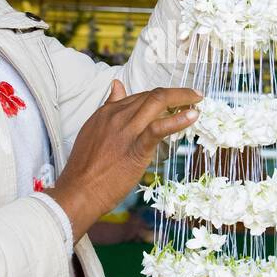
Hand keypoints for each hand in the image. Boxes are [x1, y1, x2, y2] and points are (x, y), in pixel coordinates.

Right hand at [45, 80, 200, 237]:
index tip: (174, 100)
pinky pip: (159, 128)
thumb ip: (108, 108)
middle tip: (193, 96)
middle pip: (152, 95)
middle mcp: (117, 116)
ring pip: (157, 102)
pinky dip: (178, 120)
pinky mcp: (136, 148)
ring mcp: (127, 131)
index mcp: (107, 112)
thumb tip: (117, 85)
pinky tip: (193, 115)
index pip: (139, 95)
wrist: (78, 191)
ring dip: (182, 98)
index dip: (159, 96)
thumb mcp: (93, 130)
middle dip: (176, 93)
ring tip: (197, 100)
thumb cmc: (85, 168)